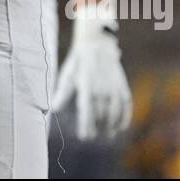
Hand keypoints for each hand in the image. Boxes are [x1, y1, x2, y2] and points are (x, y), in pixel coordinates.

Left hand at [53, 4, 132, 139]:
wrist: (97, 43)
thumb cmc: (78, 62)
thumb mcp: (67, 74)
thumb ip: (62, 93)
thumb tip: (53, 109)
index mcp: (86, 86)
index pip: (86, 111)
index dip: (86, 125)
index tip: (85, 137)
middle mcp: (101, 88)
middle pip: (100, 115)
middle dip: (97, 128)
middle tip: (93, 136)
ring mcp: (113, 87)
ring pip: (114, 113)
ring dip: (111, 125)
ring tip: (107, 134)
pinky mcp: (122, 86)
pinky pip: (126, 105)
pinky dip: (124, 117)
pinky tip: (120, 126)